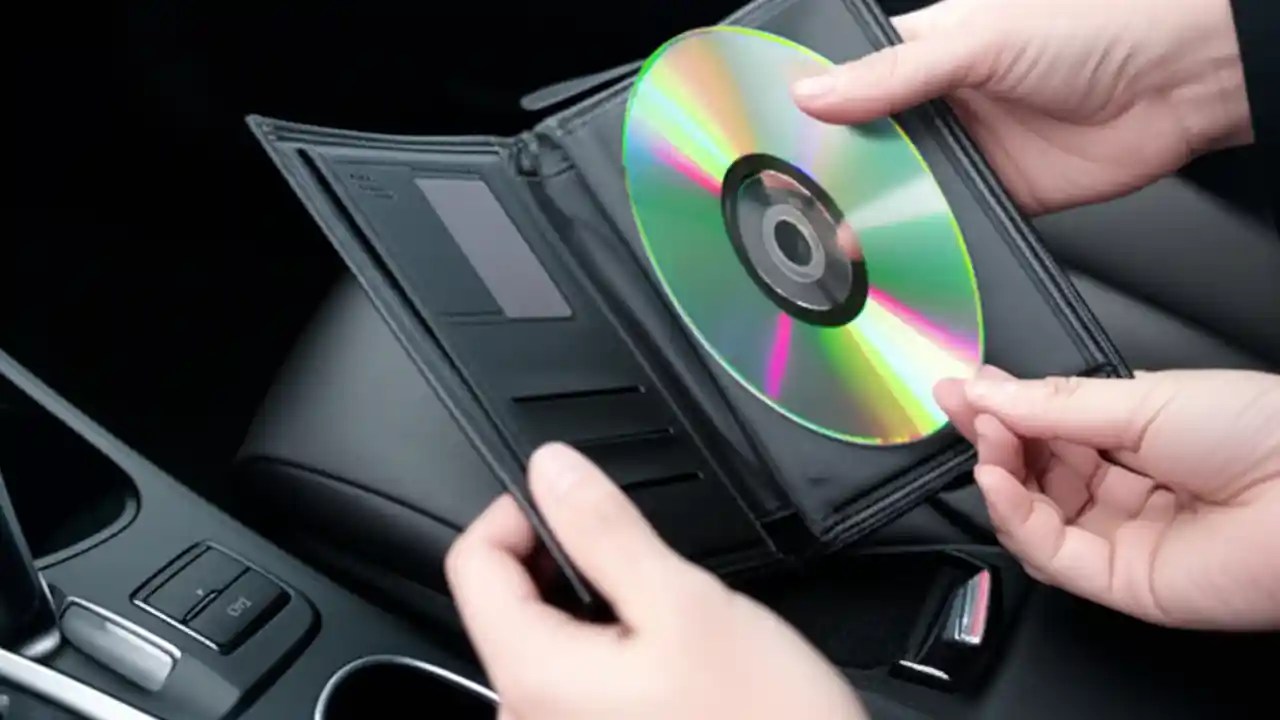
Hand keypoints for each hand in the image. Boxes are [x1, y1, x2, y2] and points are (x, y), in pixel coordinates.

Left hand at [445, 442, 866, 719]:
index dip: (517, 513)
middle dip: (565, 563)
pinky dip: (608, 647)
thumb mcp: (685, 603)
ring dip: (593, 606)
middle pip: (507, 602)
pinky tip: (666, 659)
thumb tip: (551, 470)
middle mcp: (526, 719)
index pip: (472, 565)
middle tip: (642, 565)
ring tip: (667, 620)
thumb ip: (604, 530)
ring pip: (545, 638)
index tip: (570, 498)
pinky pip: (571, 679)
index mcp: (532, 678)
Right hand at [792, 0, 1253, 214]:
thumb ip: (894, 76)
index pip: (851, 87)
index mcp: (926, 53)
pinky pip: (947, 226)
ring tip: (833, 237)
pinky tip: (893, 252)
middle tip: (796, 204)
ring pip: (902, 193)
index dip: (815, 118)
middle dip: (837, 178)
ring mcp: (968, 154)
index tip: (778, 148)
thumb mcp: (979, 42)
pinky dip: (923, 242)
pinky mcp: (997, 198)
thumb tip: (814, 94)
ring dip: (874, 214)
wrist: (1180, 81)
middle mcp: (940, 105)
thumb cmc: (1097, 27)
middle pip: (869, 149)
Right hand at [935, 366, 1279, 629]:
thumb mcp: (1143, 398)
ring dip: (998, 478)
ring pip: (1032, 518)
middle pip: (1032, 473)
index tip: (958, 390)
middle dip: (993, 440)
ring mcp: (1121, 539)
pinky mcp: (1122, 584)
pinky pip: (1051, 555)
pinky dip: (1014, 519)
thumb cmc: (1264, 432)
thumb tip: (983, 390)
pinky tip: (998, 482)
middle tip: (968, 411)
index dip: (1000, 411)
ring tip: (988, 442)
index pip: (1046, 430)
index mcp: (1134, 438)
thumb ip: (1053, 403)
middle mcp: (1124, 490)